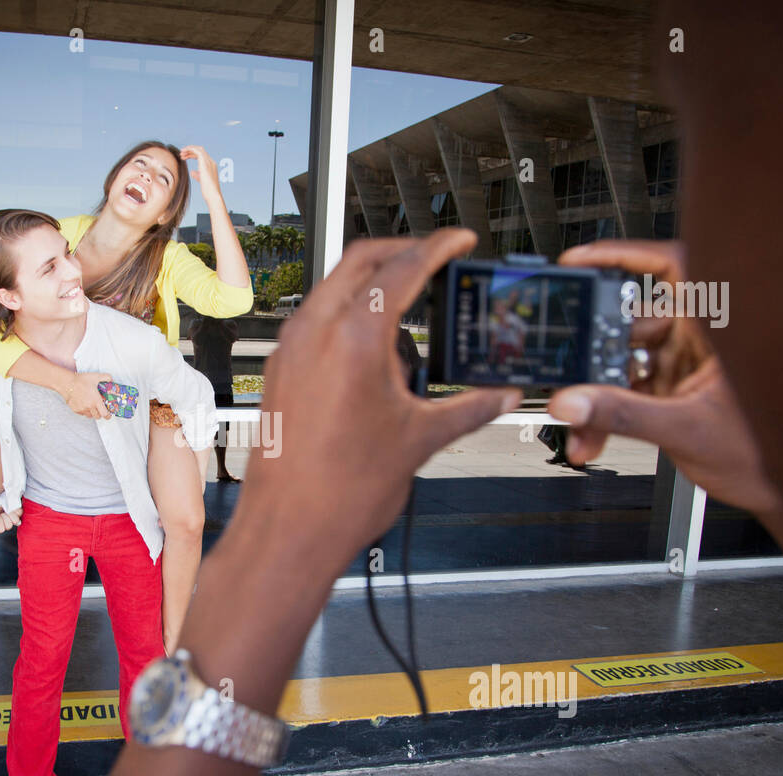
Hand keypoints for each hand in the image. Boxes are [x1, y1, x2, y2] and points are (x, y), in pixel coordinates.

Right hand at [0, 504, 22, 533]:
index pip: (0, 529)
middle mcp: (7, 524)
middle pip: (8, 526)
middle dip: (4, 518)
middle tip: (1, 513)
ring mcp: (13, 519)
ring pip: (15, 520)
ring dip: (10, 514)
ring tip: (6, 510)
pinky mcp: (18, 512)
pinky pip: (19, 512)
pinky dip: (15, 509)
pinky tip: (10, 508)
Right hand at [66, 372, 113, 419]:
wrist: (67, 383)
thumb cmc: (80, 380)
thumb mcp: (96, 376)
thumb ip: (106, 377)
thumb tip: (111, 380)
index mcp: (96, 400)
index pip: (104, 414)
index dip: (108, 415)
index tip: (109, 414)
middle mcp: (89, 406)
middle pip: (98, 416)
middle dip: (100, 413)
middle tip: (100, 408)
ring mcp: (82, 409)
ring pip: (90, 416)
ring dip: (92, 412)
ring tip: (92, 405)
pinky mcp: (75, 409)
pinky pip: (83, 413)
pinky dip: (85, 411)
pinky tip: (84, 403)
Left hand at [179, 145, 221, 204]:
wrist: (213, 195)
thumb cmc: (208, 191)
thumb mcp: (201, 181)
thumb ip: (197, 175)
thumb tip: (192, 172)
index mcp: (211, 166)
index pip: (201, 155)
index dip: (192, 155)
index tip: (184, 157)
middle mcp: (211, 162)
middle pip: (200, 151)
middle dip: (190, 151)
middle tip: (181, 154)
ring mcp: (209, 162)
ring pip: (199, 149)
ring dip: (189, 149)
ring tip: (181, 153)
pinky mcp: (205, 163)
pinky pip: (198, 151)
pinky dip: (190, 149)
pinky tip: (184, 152)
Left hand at [233, 229, 520, 568]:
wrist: (288, 529)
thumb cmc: (338, 492)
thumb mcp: (421, 439)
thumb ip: (470, 407)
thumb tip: (501, 394)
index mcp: (355, 337)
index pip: (405, 266)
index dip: (440, 246)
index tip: (459, 240)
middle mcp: (315, 331)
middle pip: (362, 258)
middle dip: (403, 251)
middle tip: (437, 259)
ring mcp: (291, 347)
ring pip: (334, 285)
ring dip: (373, 281)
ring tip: (411, 308)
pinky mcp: (280, 367)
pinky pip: (316, 317)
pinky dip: (348, 312)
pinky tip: (374, 347)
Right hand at [547, 240, 782, 535]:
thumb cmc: (770, 451)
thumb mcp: (686, 429)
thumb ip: (622, 415)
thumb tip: (574, 401)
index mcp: (722, 325)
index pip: (671, 267)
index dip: (622, 256)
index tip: (580, 259)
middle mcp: (702, 337)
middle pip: (632, 324)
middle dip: (595, 354)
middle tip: (570, 375)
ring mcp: (687, 363)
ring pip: (624, 362)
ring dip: (598, 395)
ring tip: (583, 424)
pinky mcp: (674, 389)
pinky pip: (629, 389)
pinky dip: (608, 411)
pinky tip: (593, 434)